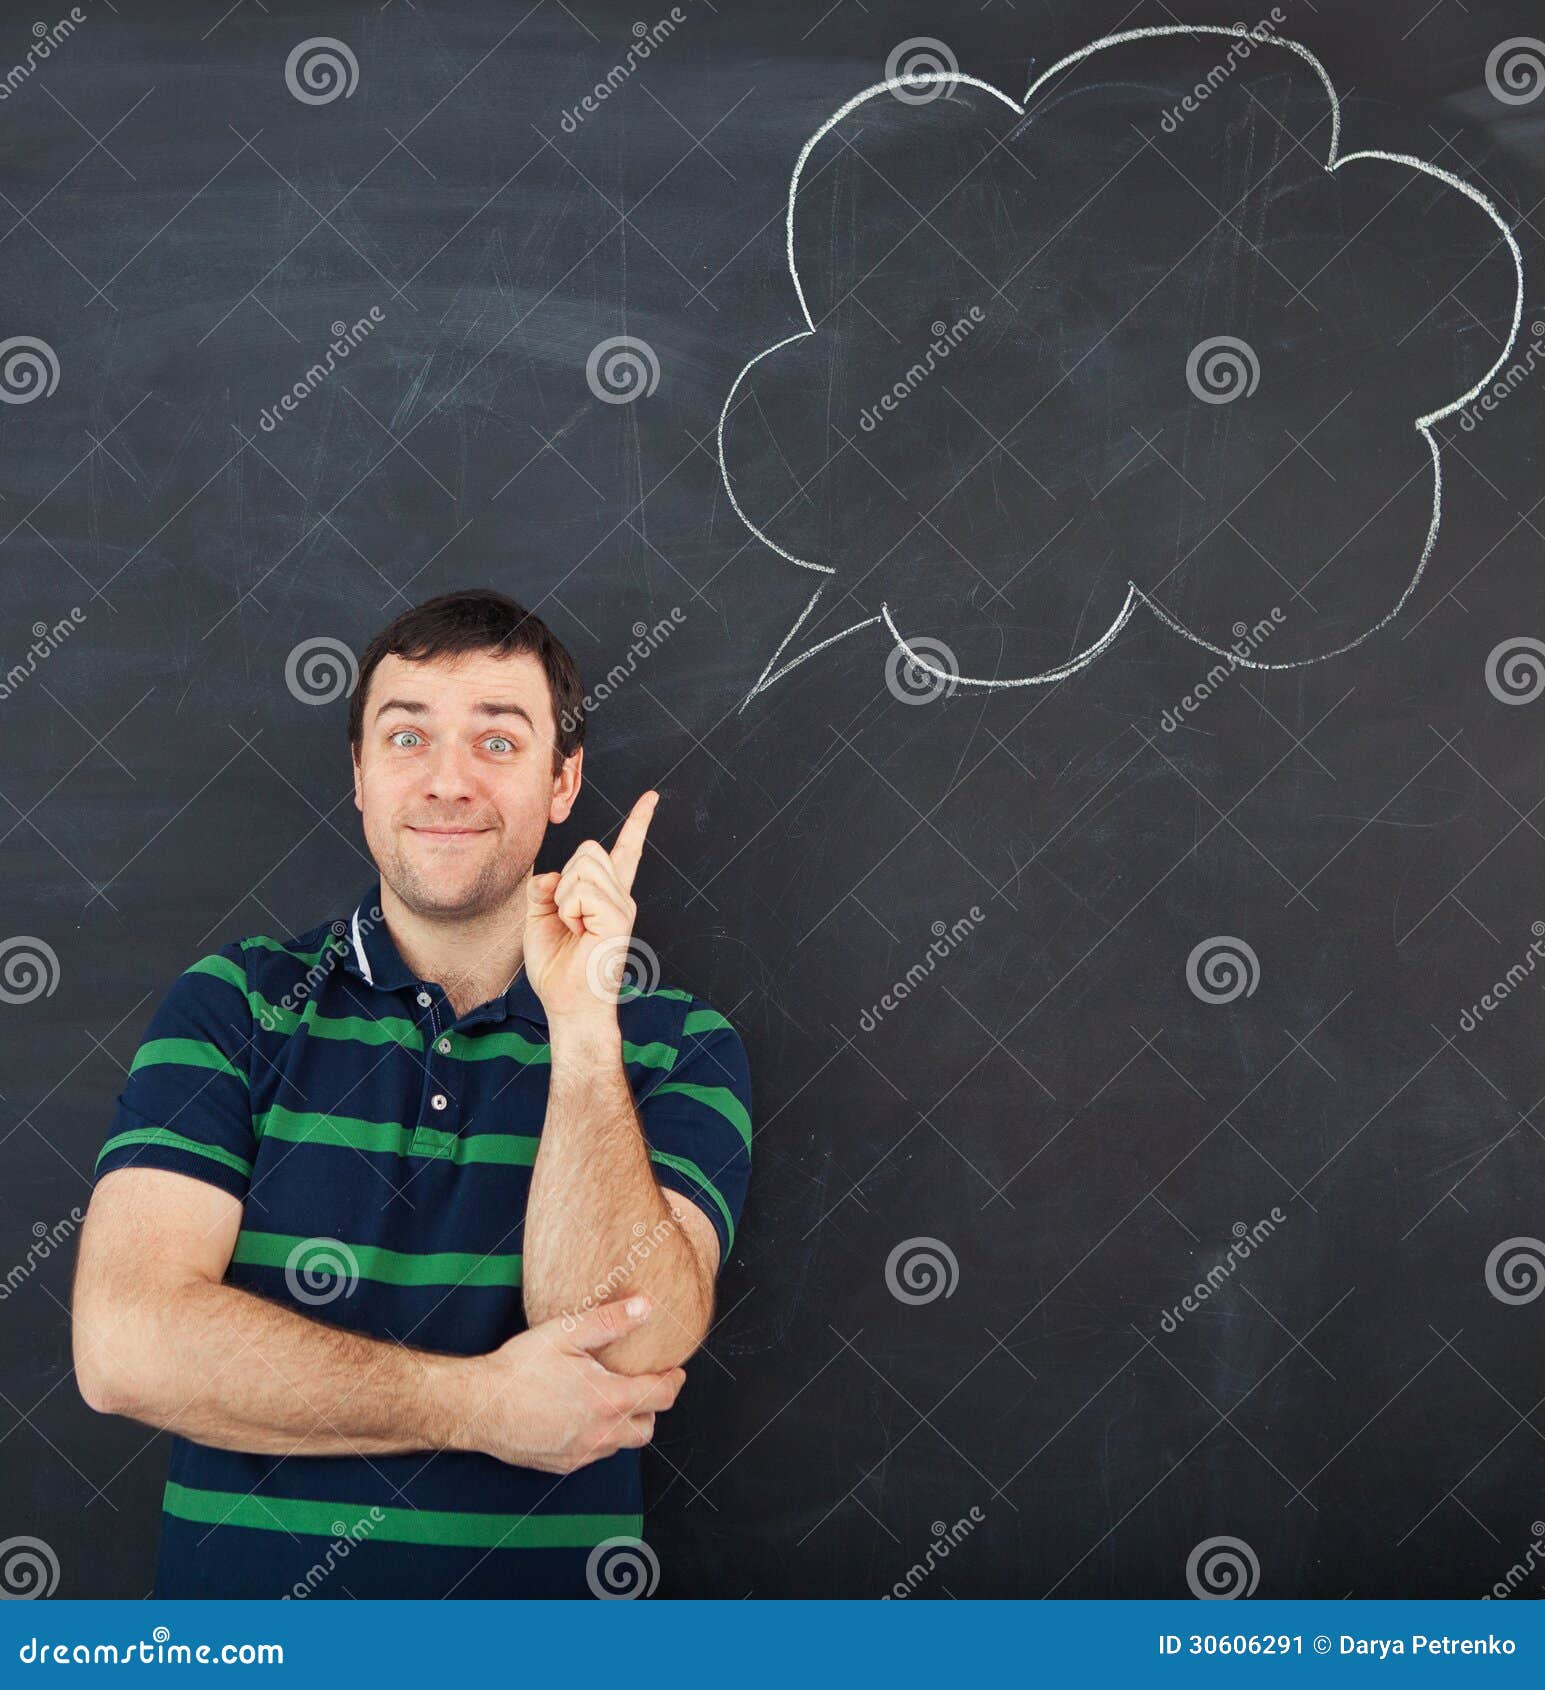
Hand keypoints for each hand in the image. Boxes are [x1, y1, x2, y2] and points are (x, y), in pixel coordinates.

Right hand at [445, 1296, 684, 1473]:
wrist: (478, 1407)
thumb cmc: (519, 1368)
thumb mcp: (565, 1333)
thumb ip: (610, 1321)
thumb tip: (646, 1307)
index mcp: (608, 1400)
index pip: (661, 1397)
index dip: (674, 1382)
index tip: (675, 1371)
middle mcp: (600, 1433)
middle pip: (647, 1428)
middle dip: (652, 1407)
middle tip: (644, 1384)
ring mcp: (581, 1453)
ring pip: (621, 1444)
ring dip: (625, 1424)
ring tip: (612, 1398)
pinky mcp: (562, 1465)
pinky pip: (595, 1454)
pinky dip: (600, 1437)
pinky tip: (583, 1416)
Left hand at [524, 789, 656, 1022]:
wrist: (567, 1003)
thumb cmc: (558, 967)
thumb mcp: (539, 917)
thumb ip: (544, 888)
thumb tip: (555, 875)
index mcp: (605, 895)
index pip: (625, 850)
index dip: (639, 822)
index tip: (652, 798)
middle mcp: (620, 896)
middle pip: (590, 849)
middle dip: (564, 879)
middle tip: (568, 918)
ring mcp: (622, 905)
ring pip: (584, 866)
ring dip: (565, 898)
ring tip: (574, 927)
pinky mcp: (619, 917)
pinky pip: (582, 890)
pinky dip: (569, 909)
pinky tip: (579, 931)